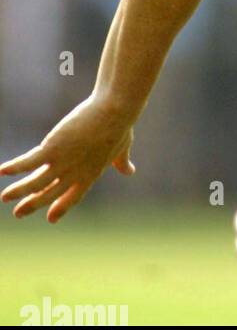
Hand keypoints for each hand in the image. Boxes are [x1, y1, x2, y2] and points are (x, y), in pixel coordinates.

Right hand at [0, 95, 134, 221]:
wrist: (114, 111)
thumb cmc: (119, 126)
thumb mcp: (122, 148)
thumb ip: (122, 161)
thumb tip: (130, 171)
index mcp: (90, 175)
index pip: (73, 196)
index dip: (61, 207)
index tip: (50, 218)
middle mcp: (74, 173)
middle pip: (49, 194)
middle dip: (33, 204)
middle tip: (18, 213)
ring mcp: (62, 163)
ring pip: (35, 183)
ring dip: (18, 191)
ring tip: (4, 197)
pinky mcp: (52, 149)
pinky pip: (28, 162)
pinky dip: (14, 167)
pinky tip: (3, 171)